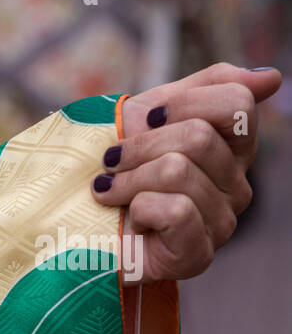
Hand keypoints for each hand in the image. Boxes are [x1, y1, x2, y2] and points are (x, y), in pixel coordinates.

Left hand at [91, 63, 281, 282]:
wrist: (63, 220)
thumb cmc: (106, 169)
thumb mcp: (149, 114)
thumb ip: (208, 88)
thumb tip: (272, 78)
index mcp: (231, 150)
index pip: (236, 103)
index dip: (179, 103)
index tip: (142, 121)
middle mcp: (235, 187)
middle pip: (200, 137)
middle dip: (141, 146)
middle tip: (114, 163)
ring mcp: (220, 224)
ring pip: (179, 171)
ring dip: (128, 180)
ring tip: (112, 194)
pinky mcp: (196, 256)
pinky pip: (178, 211)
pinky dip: (138, 209)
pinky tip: (128, 221)